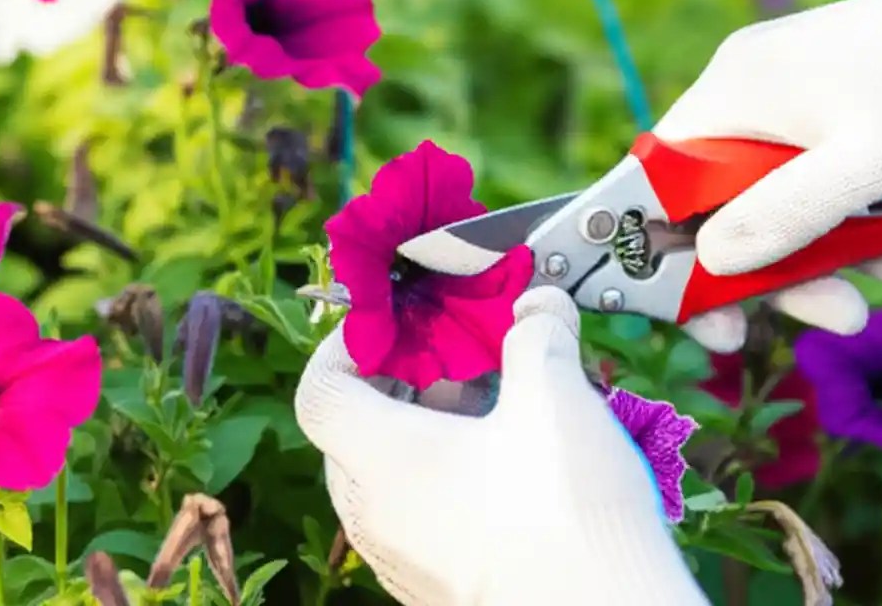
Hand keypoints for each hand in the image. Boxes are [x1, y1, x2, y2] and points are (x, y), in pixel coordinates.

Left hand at [294, 287, 710, 605]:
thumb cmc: (562, 510)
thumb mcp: (554, 395)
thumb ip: (539, 334)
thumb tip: (538, 304)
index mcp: (380, 459)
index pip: (320, 390)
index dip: (349, 345)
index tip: (398, 325)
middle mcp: (375, 515)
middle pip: (355, 432)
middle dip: (403, 386)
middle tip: (458, 363)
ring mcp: (404, 559)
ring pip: (391, 478)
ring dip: (432, 433)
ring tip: (499, 412)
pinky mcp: (439, 587)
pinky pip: (422, 518)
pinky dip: (450, 479)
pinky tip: (515, 469)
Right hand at [658, 0, 881, 351]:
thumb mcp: (863, 165)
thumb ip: (782, 215)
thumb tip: (709, 263)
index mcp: (736, 87)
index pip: (663, 178)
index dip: (670, 250)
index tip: (705, 313)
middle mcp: (752, 88)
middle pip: (729, 200)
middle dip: (783, 267)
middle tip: (835, 316)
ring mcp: (795, 98)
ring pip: (787, 197)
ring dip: (843, 249)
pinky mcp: (835, 109)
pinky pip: (824, 180)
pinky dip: (866, 219)